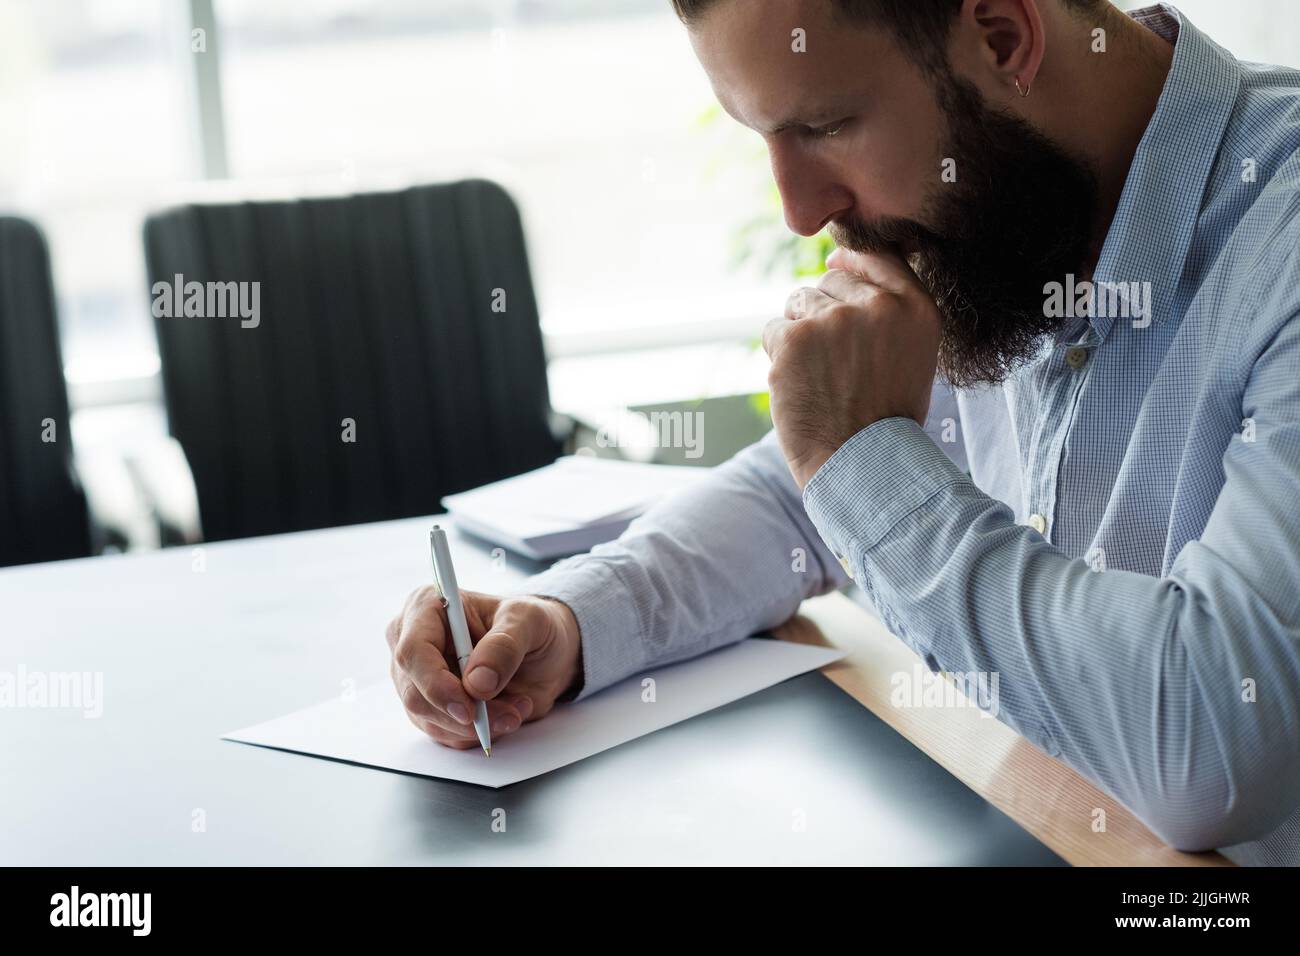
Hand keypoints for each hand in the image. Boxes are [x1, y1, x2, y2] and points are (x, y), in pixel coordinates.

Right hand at [385, 587, 582, 749]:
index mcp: (427, 608)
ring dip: (476, 727)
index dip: (436, 684)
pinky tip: (506, 714)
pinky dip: (476, 733)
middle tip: (509, 715)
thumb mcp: (529, 621)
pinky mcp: (432, 707)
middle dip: (464, 714)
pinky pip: (445, 733)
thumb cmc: (530, 625)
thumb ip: (504, 646)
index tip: (469, 708)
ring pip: (430, 719)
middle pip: (416, 693)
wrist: (544, 652)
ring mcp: (419, 679)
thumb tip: (477, 682)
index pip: (413, 651)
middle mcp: (414, 644)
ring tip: (517, 709)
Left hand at [761, 247, 940, 488]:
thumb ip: (889, 305)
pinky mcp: (794, 338)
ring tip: (821, 376)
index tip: (840, 282)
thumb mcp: (914, 353)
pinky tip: (801, 385)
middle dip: (824, 311)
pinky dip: (779, 356)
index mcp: (917, 308)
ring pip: (799, 302)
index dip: (851, 265)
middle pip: (831, 279)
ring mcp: (834, 320)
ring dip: (800, 333)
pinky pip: (774, 330)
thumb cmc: (884, 415)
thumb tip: (835, 256)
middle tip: (836, 362)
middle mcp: (878, 307)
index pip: (876, 256)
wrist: (860, 465)